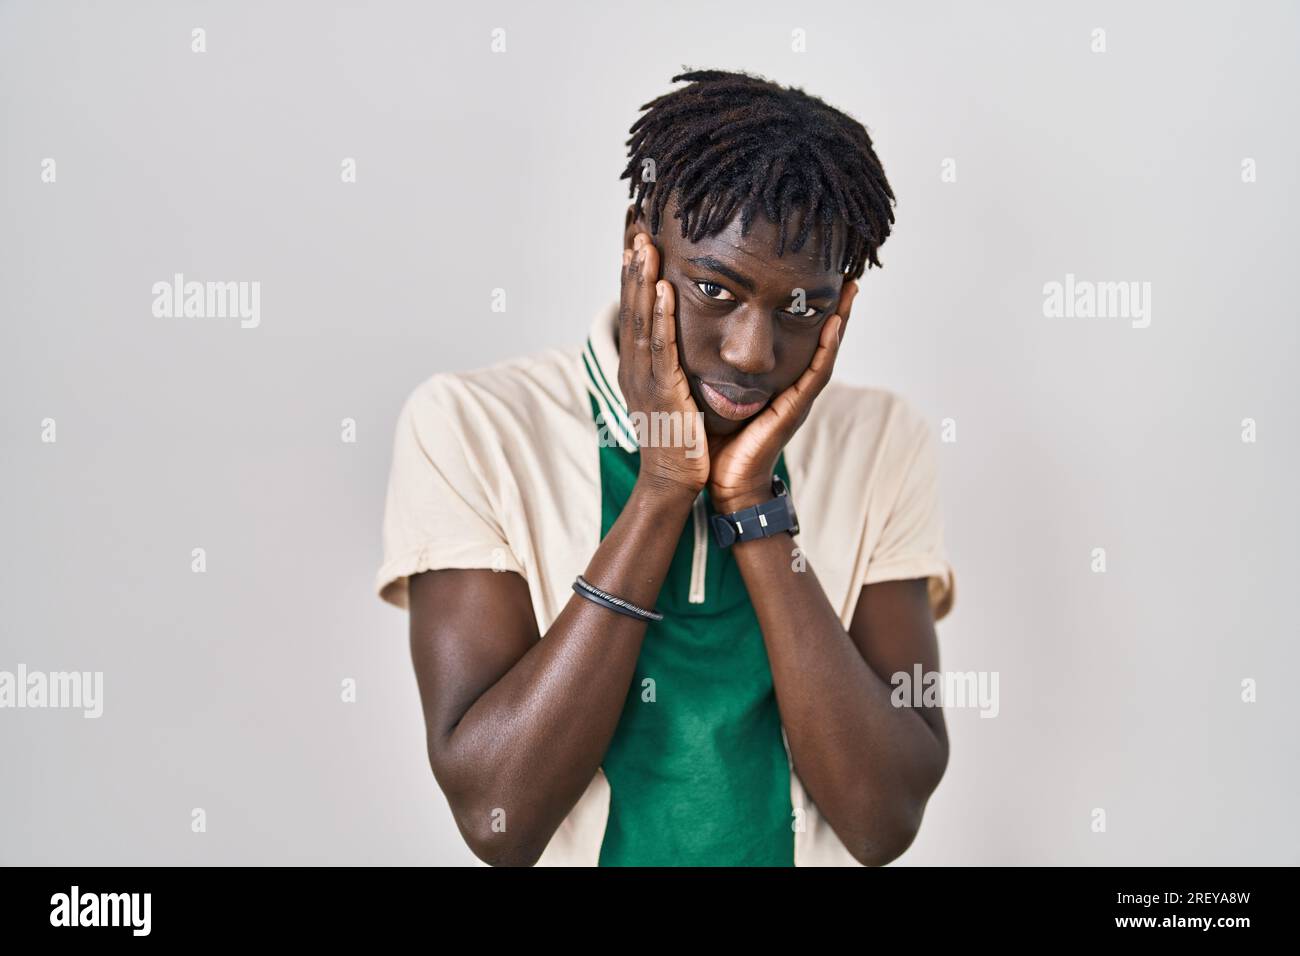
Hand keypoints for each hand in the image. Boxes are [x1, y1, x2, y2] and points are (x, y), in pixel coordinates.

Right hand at [617, 233, 709, 501]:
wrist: (673, 481)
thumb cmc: (681, 441)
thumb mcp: (673, 394)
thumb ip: (675, 365)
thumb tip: (685, 341)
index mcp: (637, 365)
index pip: (634, 308)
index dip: (632, 272)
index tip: (635, 236)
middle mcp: (634, 366)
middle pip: (631, 305)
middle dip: (632, 264)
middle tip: (634, 224)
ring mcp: (644, 378)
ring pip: (642, 320)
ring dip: (642, 280)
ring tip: (644, 245)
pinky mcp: (662, 390)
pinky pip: (660, 346)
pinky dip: (661, 315)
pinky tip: (664, 288)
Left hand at [707, 280, 859, 512]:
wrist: (726, 481)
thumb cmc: (721, 441)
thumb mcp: (719, 394)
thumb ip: (720, 371)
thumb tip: (700, 339)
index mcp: (778, 382)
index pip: (798, 337)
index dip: (808, 308)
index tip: (818, 276)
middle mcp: (794, 386)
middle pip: (821, 339)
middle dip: (836, 306)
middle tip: (847, 270)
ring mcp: (798, 398)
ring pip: (826, 350)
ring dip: (841, 318)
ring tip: (851, 287)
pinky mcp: (794, 409)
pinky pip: (816, 374)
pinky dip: (828, 348)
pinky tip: (835, 322)